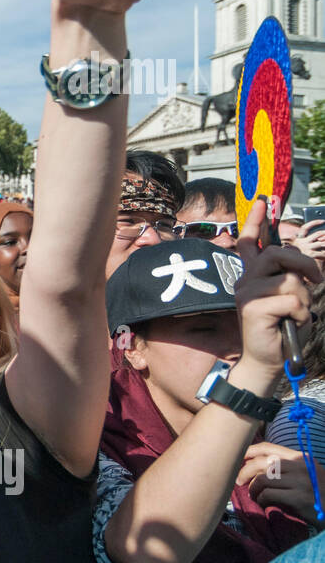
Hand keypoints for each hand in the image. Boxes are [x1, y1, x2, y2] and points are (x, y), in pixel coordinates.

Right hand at [232, 199, 320, 382]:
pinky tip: (292, 324)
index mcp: (252, 277)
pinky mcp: (253, 307)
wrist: (268, 361)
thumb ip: (288, 279)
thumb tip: (304, 268)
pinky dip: (302, 314)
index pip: (250, 243)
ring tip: (297, 315)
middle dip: (304, 264)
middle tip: (317, 280)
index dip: (256, 221)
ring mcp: (246, 293)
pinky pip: (292, 300)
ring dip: (304, 299)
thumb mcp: (287, 298)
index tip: (263, 201)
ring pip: (290, 280)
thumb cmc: (281, 329)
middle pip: (276, 253)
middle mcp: (245, 281)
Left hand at [237, 442, 324, 528]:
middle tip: (239, 481)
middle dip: (245, 471)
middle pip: (261, 463)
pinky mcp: (299, 498)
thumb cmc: (317, 493)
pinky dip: (261, 499)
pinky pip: (268, 495)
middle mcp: (300, 466)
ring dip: (253, 488)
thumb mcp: (304, 474)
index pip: (267, 448)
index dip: (249, 452)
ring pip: (262, 479)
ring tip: (254, 495)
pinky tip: (263, 503)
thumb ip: (284, 467)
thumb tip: (250, 464)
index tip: (238, 459)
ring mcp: (301, 482)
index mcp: (300, 458)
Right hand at [289, 221, 324, 268]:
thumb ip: (297, 244)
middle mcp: (303, 242)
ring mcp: (308, 248)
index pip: (305, 228)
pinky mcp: (311, 255)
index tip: (322, 221)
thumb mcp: (290, 249)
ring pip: (322, 243)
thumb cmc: (289, 261)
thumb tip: (306, 241)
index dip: (314, 223)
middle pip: (318, 234)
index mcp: (297, 240)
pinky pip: (323, 253)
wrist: (287, 269)